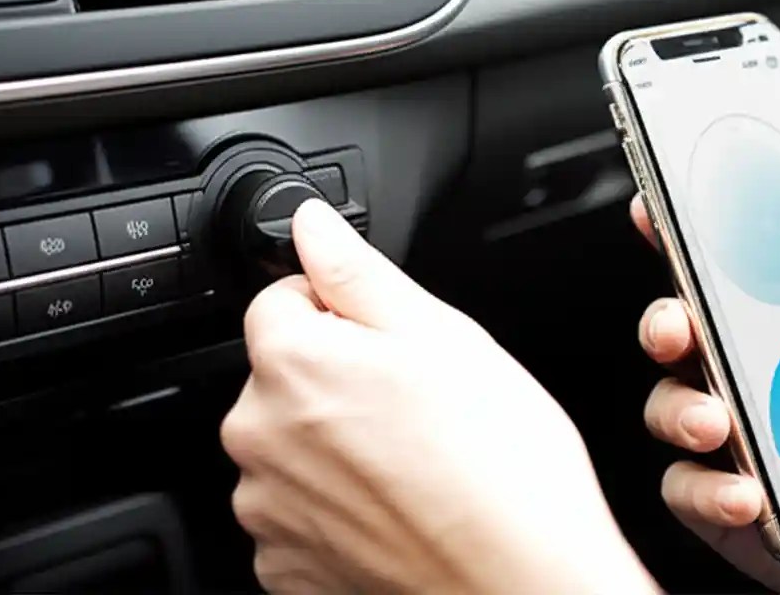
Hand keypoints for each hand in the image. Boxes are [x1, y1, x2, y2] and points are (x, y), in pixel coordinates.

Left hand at [222, 199, 656, 593]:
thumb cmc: (500, 466)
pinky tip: (399, 510)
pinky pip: (299, 516)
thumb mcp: (442, 336)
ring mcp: (268, 511)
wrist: (521, 586)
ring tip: (416, 465)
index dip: (344, 313)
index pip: (283, 300)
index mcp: (291, 363)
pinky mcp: (285, 569)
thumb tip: (309, 222)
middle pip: (283, 378)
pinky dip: (337, 512)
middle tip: (417, 407)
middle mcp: (258, 438)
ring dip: (337, 449)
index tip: (393, 346)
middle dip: (338, 381)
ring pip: (293, 449)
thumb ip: (357, 273)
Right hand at [631, 195, 779, 593]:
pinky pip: (687, 491)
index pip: (743, 288)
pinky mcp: (737, 516)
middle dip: (664, 320)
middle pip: (685, 339)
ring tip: (720, 425)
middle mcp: (770, 394)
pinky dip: (705, 490)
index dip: (694, 247)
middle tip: (679, 326)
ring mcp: (749, 454)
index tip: (666, 212)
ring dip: (680, 409)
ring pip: (670, 409)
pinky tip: (748, 495)